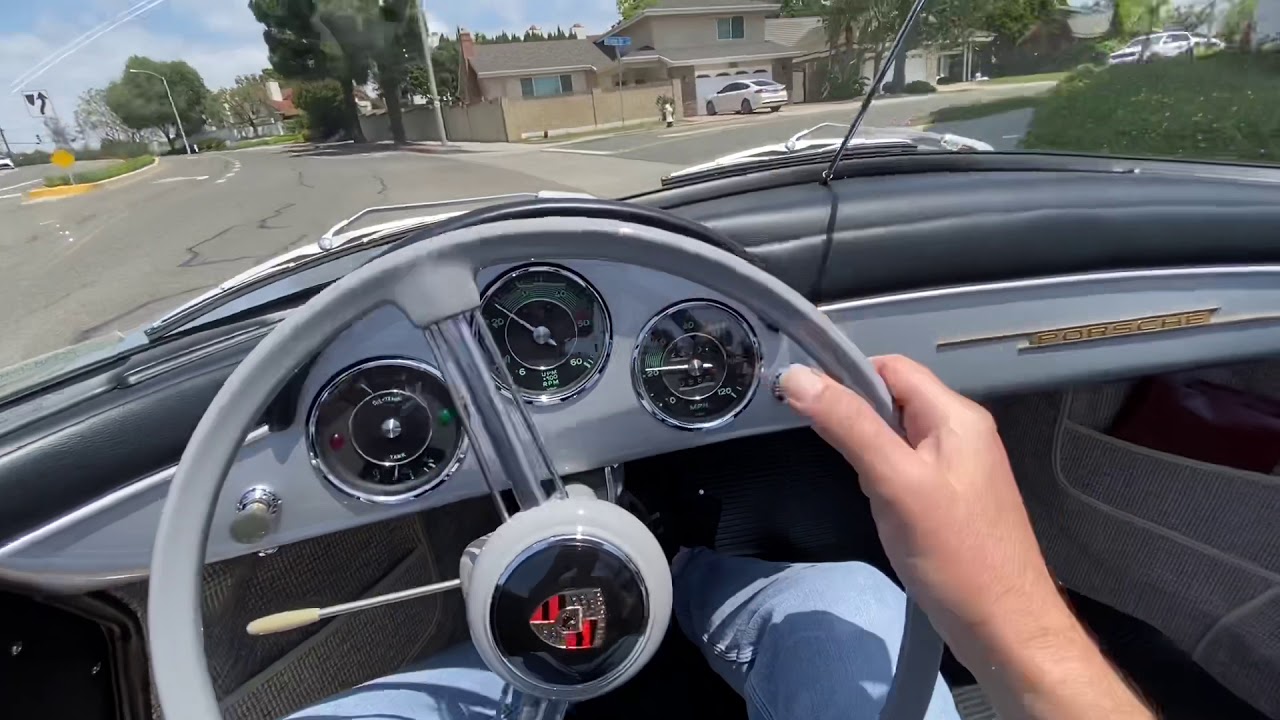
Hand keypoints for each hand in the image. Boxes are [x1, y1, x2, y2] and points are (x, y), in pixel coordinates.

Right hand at [779, 357, 1054, 653]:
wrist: (1003, 627)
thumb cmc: (956, 555)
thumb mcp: (895, 483)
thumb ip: (848, 426)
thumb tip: (798, 377)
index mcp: (957, 416)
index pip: (891, 367)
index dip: (846, 377)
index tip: (806, 402)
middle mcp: (962, 433)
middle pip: (891, 400)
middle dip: (855, 420)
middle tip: (839, 458)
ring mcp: (958, 467)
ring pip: (895, 436)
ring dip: (867, 453)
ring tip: (866, 490)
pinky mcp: (950, 499)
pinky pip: (905, 469)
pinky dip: (882, 480)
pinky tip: (880, 509)